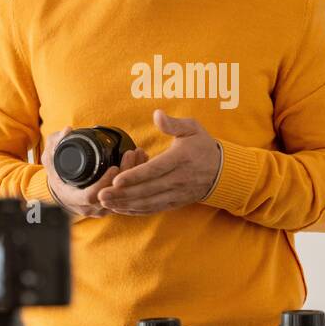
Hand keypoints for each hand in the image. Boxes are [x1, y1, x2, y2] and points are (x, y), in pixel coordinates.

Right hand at [41, 125, 148, 218]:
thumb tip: (67, 130)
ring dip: (134, 176)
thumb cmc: (56, 171)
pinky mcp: (112, 204)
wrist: (61, 186)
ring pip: (124, 197)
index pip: (91, 196)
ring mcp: (102, 208)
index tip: (114, 167)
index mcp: (73, 197)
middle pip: (113, 197)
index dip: (104, 183)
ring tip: (140, 154)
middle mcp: (88, 207)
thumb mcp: (51, 156)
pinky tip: (142, 162)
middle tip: (131, 153)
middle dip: (126, 176)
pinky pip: (127, 195)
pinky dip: (136, 180)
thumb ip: (56, 143)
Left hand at [97, 110, 221, 215]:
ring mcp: (177, 193)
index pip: (154, 170)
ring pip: (148, 202)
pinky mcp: (175, 202)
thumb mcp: (192, 128)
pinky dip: (136, 211)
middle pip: (147, 189)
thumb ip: (173, 123)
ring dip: (126, 204)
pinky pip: (154, 209)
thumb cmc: (203, 146)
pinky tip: (121, 209)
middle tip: (101, 194)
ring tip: (106, 203)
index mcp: (180, 159)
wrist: (223, 171)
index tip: (117, 179)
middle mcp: (178, 179)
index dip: (135, 176)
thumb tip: (157, 114)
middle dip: (123, 193)